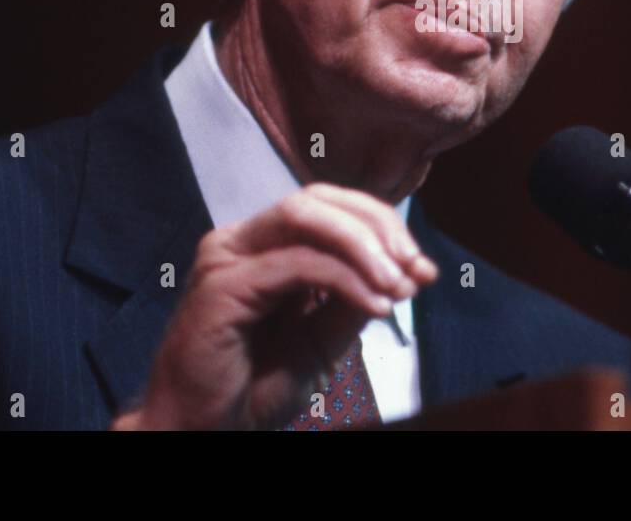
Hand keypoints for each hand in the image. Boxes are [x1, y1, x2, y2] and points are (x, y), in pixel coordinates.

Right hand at [112, 183, 437, 429]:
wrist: (207, 432)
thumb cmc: (256, 386)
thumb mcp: (325, 338)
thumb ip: (357, 297)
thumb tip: (409, 269)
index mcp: (264, 245)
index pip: (329, 205)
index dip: (382, 225)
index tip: (423, 269)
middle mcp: (243, 240)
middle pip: (318, 198)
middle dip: (378, 227)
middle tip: (415, 269)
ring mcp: (227, 257)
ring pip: (305, 216)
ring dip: (363, 245)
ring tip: (398, 285)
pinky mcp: (222, 285)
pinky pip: (296, 264)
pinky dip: (345, 279)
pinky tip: (375, 305)